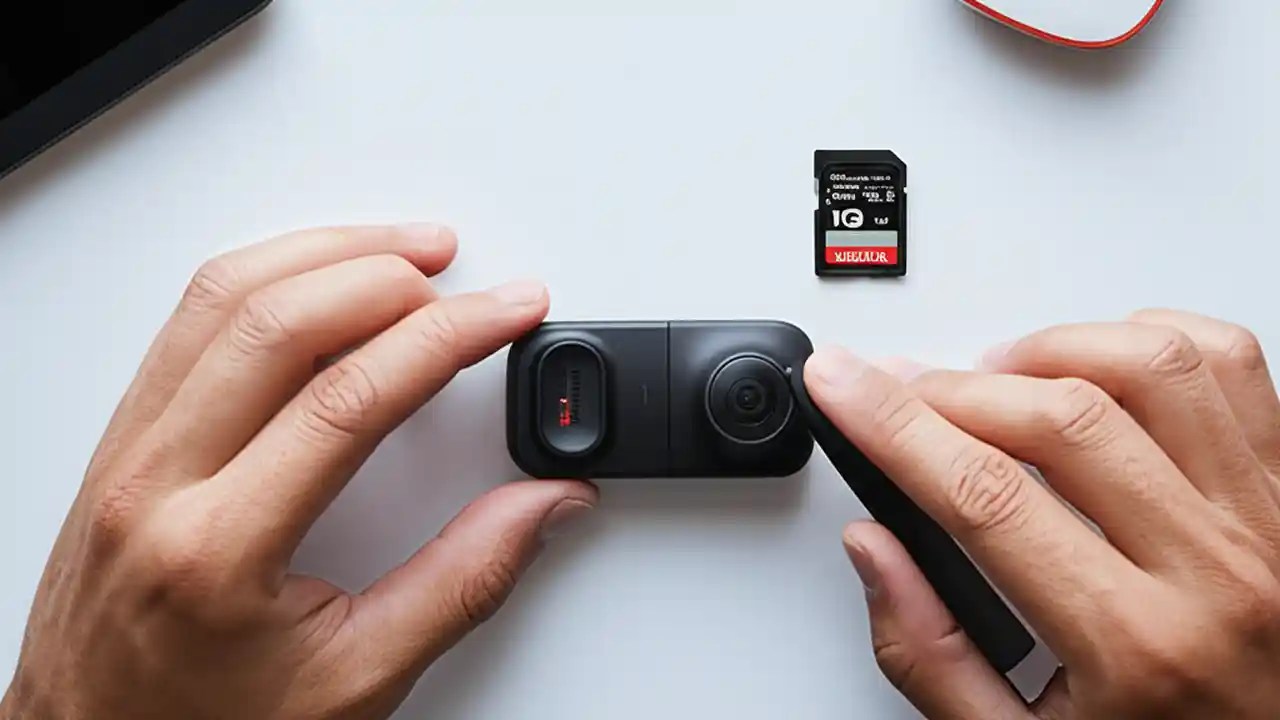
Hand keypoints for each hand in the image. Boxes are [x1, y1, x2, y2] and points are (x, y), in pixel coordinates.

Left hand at [0, 225, 596, 719]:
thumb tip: (543, 508)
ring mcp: (126, 457)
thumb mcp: (355, 682)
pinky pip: (186, 326)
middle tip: (465, 280)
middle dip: (387, 274)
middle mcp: (153, 485)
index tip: (506, 313)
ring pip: (219, 300)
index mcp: (217, 550)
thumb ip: (462, 584)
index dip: (448, 337)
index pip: (349, 398)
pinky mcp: (120, 447)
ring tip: (399, 252)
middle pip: (276, 321)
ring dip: (321, 254)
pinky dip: (263, 279)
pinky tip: (313, 278)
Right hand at [805, 310, 1279, 718]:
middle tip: (901, 393)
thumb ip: (932, 656)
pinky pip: (1232, 366)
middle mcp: (1213, 570)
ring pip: (1152, 368)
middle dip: (952, 390)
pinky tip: (1100, 362)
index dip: (894, 425)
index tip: (842, 385)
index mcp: (1134, 645)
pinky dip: (1154, 337)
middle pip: (1060, 418)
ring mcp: (1265, 521)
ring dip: (1051, 350)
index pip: (985, 495)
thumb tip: (874, 550)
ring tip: (998, 375)